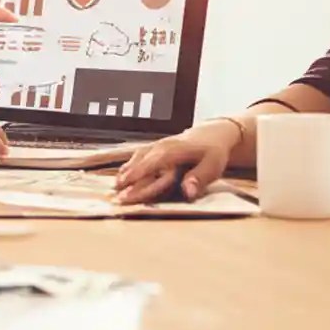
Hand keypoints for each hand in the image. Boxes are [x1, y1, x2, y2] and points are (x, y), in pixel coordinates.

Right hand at [114, 119, 241, 203]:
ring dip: (125, 172)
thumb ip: (200, 178)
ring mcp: (156, 145)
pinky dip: (128, 166)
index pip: (153, 163)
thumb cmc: (212, 152)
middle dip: (128, 179)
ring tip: (115, 187)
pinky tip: (122, 176)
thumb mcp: (213, 166)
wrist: (210, 134)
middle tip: (116, 195)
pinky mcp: (154, 147)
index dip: (140, 175)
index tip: (127, 187)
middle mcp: (161, 146)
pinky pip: (138, 156)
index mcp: (174, 150)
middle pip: (141, 163)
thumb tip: (188, 192)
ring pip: (137, 158)